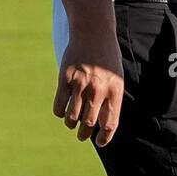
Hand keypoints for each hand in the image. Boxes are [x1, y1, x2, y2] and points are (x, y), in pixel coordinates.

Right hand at [52, 28, 123, 146]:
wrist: (93, 33)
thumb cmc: (107, 58)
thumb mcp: (116, 77)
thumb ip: (111, 99)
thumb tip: (104, 125)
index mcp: (115, 90)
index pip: (110, 123)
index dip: (105, 137)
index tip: (100, 143)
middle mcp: (99, 89)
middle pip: (89, 123)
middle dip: (85, 134)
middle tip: (82, 135)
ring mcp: (81, 84)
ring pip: (72, 118)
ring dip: (71, 124)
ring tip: (73, 122)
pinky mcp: (65, 79)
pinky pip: (59, 106)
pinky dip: (60, 112)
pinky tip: (63, 110)